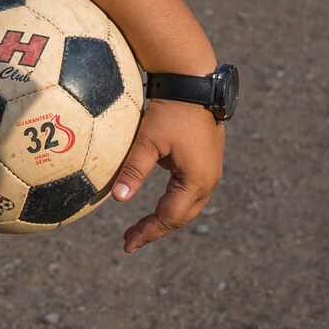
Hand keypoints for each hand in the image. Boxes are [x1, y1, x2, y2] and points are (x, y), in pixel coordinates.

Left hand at [110, 98, 222, 252]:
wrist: (193, 83)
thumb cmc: (170, 110)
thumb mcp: (147, 141)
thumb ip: (133, 170)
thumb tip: (118, 199)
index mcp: (196, 180)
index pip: (169, 216)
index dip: (147, 232)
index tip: (127, 245)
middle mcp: (208, 180)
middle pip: (181, 216)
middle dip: (156, 229)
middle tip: (130, 239)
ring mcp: (211, 171)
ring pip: (188, 206)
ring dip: (165, 217)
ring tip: (141, 227)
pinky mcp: (208, 161)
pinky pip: (191, 192)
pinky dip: (173, 203)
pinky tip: (157, 204)